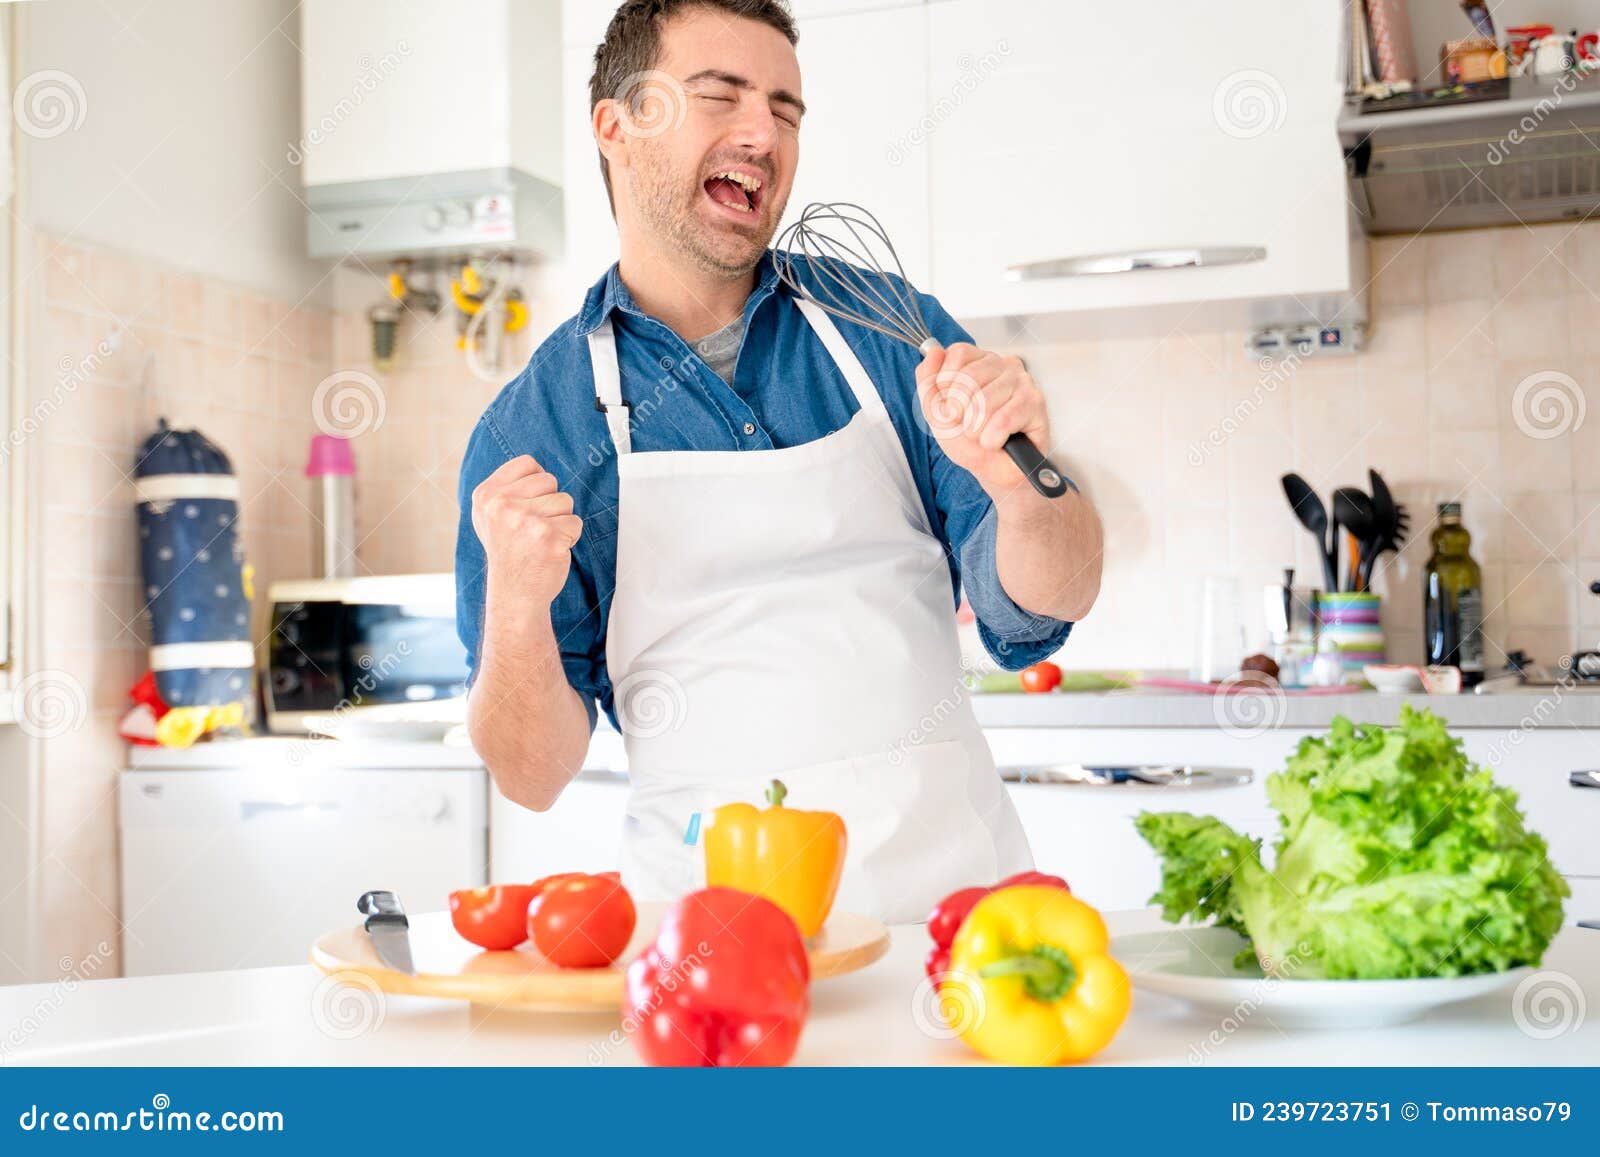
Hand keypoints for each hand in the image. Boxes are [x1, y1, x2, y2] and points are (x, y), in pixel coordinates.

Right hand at [471, 455, 582, 605]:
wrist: (514, 594)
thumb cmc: (509, 551)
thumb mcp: (490, 515)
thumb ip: (506, 487)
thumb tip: (534, 466)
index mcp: (486, 495)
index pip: (528, 464)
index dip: (536, 485)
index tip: (525, 507)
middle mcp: (502, 505)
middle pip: (550, 480)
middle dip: (549, 503)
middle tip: (533, 529)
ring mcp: (525, 521)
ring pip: (565, 500)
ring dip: (560, 520)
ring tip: (541, 539)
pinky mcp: (548, 538)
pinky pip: (575, 522)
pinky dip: (569, 536)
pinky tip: (551, 550)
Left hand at [915, 343, 1051, 500]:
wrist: (994, 473)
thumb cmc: (970, 441)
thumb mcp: (937, 413)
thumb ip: (927, 381)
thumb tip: (933, 351)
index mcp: (980, 361)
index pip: (958, 354)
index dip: (946, 384)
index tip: (950, 407)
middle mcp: (1004, 365)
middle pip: (969, 378)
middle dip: (959, 413)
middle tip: (968, 427)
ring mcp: (1022, 382)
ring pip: (984, 401)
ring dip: (975, 430)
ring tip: (984, 436)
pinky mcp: (1035, 403)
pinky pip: (1003, 420)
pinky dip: (992, 439)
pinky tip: (996, 442)